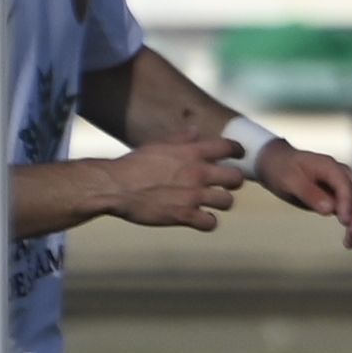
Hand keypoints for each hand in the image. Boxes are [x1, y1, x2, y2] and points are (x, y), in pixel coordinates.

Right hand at [104, 134, 250, 232]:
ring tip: (210, 203)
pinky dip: (207, 222)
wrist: (113, 186)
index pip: (230, 147)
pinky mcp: (184, 215)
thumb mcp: (157, 145)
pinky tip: (199, 219)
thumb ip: (180, 139)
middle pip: (237, 178)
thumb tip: (196, 130)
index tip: (238, 156)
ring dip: (220, 203)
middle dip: (232, 182)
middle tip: (223, 185)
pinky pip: (210, 222)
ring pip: (227, 202)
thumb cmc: (133, 164)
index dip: (237, 151)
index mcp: (192, 152)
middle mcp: (198, 172)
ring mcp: (193, 195)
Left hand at [252, 140, 351, 246]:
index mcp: (330, 166)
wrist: (278, 164)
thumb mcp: (289, 181)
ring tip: (349, 243)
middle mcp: (343, 174)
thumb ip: (309, 194)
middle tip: (351, 237)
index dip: (348, 203)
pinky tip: (348, 238)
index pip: (346, 185)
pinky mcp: (342, 195)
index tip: (344, 223)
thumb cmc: (282, 171)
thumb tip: (330, 210)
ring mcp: (344, 184)